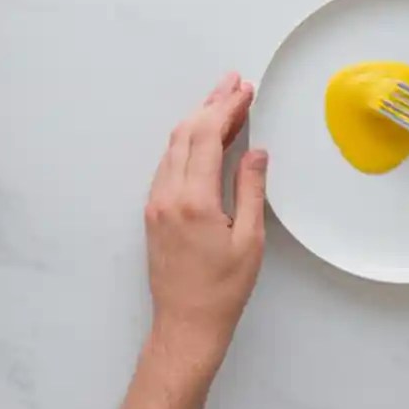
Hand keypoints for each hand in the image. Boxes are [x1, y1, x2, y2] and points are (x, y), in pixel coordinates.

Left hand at [144, 73, 268, 363]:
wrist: (185, 325)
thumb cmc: (222, 290)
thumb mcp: (249, 240)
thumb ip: (250, 189)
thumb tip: (255, 152)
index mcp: (193, 200)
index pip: (206, 137)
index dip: (226, 108)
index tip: (244, 89)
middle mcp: (167, 196)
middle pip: (185, 134)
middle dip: (210, 104)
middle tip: (233, 83)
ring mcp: (155, 203)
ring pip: (172, 147)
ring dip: (197, 121)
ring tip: (222, 102)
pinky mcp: (152, 213)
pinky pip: (167, 164)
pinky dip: (186, 143)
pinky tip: (203, 138)